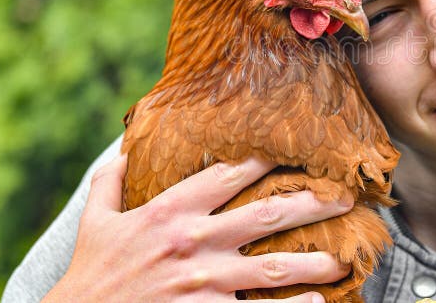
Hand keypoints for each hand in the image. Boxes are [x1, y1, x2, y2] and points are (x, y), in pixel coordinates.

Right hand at [44, 154, 351, 301]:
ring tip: (343, 260)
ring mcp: (203, 281)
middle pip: (265, 215)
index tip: (298, 147)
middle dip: (311, 203)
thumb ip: (110, 184)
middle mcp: (193, 241)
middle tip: (346, 198)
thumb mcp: (95, 222)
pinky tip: (317, 302)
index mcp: (169, 212)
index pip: (226, 175)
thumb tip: (122, 152)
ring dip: (312, 262)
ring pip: (271, 267)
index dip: (266, 157)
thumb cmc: (90, 274)